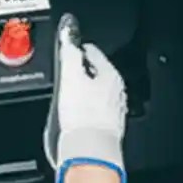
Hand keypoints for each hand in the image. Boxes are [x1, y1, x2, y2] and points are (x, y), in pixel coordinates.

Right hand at [44, 13, 127, 182]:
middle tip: (66, 71)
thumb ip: (69, 51)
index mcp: (110, 75)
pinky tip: (74, 114)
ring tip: (68, 93)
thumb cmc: (83, 116)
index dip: (77, 49)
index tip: (69, 48)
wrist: (88, 151)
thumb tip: (68, 31)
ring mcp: (112, 111)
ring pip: (96, 93)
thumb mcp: (70, 75)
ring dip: (83, 91)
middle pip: (96, 74)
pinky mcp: (105, 128)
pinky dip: (84, 109)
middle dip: (81, 71)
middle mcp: (116, 92)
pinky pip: (93, 111)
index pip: (93, 52)